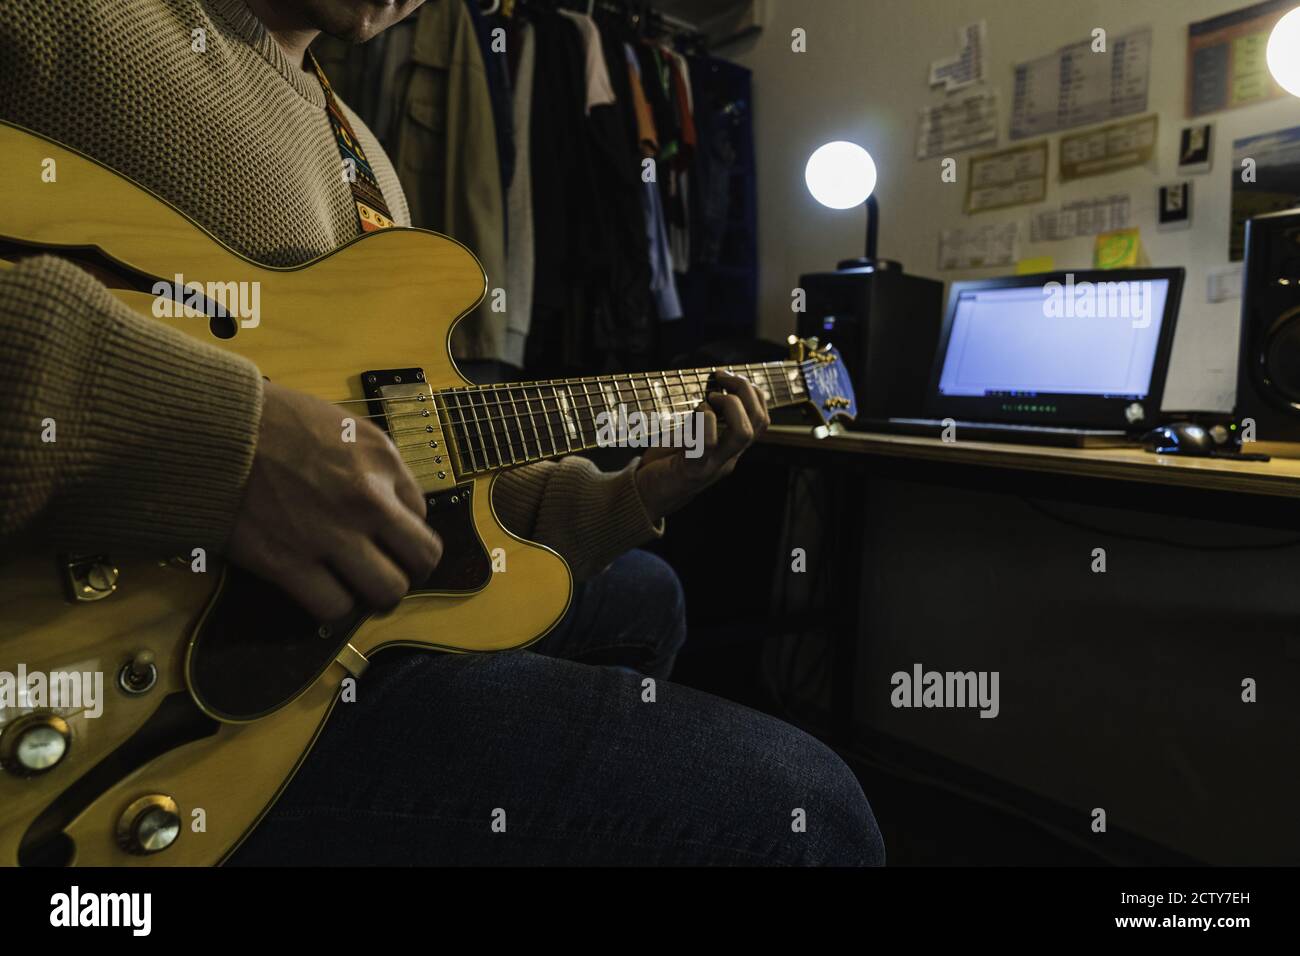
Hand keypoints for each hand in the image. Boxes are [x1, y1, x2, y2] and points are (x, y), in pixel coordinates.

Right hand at [228, 381, 442, 620]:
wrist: (213, 431)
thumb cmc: (275, 421)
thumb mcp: (346, 425)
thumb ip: (379, 466)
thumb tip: (398, 507)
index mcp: (382, 462)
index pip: (422, 516)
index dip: (404, 529)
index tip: (386, 534)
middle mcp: (365, 501)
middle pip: (421, 560)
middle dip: (408, 571)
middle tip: (387, 570)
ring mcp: (329, 535)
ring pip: (386, 591)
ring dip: (376, 595)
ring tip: (357, 586)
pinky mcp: (288, 562)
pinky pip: (334, 607)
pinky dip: (333, 607)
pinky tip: (322, 591)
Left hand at [634, 370, 769, 520]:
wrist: (642, 497)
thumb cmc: (662, 463)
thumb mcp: (689, 436)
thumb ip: (703, 419)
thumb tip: (711, 388)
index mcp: (730, 449)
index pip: (761, 420)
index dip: (753, 392)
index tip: (727, 377)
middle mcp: (728, 458)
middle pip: (758, 423)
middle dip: (745, 391)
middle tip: (720, 379)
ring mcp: (713, 466)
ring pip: (742, 433)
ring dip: (729, 405)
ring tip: (708, 399)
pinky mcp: (692, 471)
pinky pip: (707, 443)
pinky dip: (702, 421)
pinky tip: (690, 419)